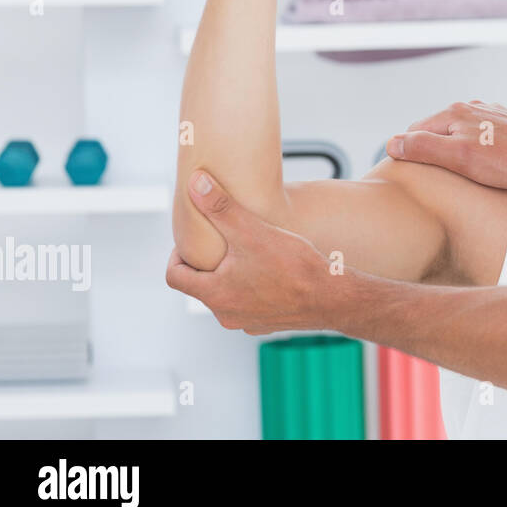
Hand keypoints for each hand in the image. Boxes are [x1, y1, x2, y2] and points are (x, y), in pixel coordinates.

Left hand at [165, 171, 335, 334]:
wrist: (332, 298)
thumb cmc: (292, 266)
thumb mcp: (252, 231)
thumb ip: (220, 207)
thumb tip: (195, 182)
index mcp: (214, 294)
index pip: (174, 277)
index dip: (177, 255)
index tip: (193, 241)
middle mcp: (225, 314)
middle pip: (201, 286)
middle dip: (209, 264)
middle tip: (225, 242)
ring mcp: (246, 322)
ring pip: (227, 296)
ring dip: (232, 277)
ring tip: (250, 255)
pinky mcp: (267, 324)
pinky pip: (250, 305)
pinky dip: (253, 289)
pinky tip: (272, 273)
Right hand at [387, 100, 506, 191]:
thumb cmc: (505, 164)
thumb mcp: (459, 159)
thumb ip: (424, 148)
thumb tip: (393, 144)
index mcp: (454, 112)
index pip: (416, 132)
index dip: (412, 153)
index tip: (417, 175)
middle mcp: (472, 107)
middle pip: (438, 131)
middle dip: (435, 151)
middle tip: (442, 177)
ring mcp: (491, 114)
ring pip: (460, 133)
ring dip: (457, 150)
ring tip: (466, 173)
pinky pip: (482, 136)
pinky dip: (478, 149)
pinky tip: (488, 164)